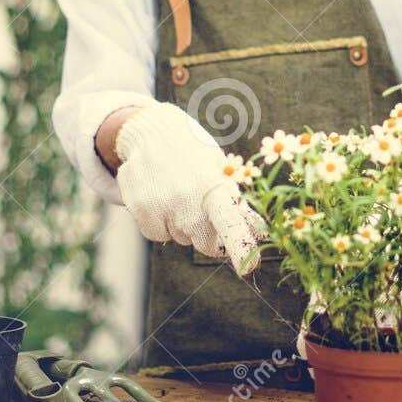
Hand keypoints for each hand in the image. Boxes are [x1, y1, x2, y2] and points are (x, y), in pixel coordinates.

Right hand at [113, 104, 266, 277]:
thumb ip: (236, 203)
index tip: (249, 269)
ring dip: (184, 225)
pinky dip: (161, 222)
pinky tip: (160, 196)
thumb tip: (260, 233)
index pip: (230, 223)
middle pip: (208, 244)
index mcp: (214, 187)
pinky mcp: (141, 211)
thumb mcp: (219, 169)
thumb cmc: (195, 153)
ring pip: (182, 239)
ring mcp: (161, 207)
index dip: (239, 247)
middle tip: (205, 208)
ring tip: (178, 192)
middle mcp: (186, 201)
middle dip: (211, 235)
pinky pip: (159, 235)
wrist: (151, 131)